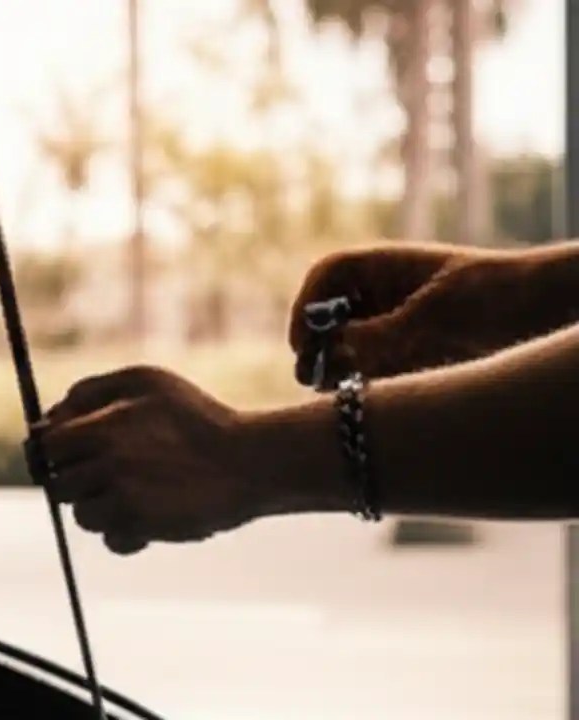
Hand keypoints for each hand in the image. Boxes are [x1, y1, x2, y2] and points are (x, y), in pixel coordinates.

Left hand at [39, 366, 266, 553]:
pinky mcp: (143, 527)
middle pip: (59, 485)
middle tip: (109, 475)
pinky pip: (112, 540)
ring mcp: (123, 498)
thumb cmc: (195, 417)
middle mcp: (107, 463)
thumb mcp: (145, 381)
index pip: (47, 445)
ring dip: (102, 509)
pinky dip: (126, 536)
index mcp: (102, 426)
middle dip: (77, 482)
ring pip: (83, 516)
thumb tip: (49, 417)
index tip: (71, 455)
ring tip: (138, 493)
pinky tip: (151, 516)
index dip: (56, 451)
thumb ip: (90, 391)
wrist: (250, 461)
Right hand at [289, 243, 534, 385]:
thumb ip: (384, 332)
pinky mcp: (404, 359)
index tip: (303, 338)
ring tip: (331, 388)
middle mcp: (383, 295)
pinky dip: (354, 384)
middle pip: (327, 313)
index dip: (308, 303)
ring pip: (342, 346)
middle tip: (308, 372)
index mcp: (387, 267)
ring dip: (330, 367)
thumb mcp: (437, 313)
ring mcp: (392, 326)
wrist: (544, 313)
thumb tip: (338, 350)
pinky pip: (366, 372)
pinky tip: (356, 396)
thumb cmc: (495, 295)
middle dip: (314, 342)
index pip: (329, 274)